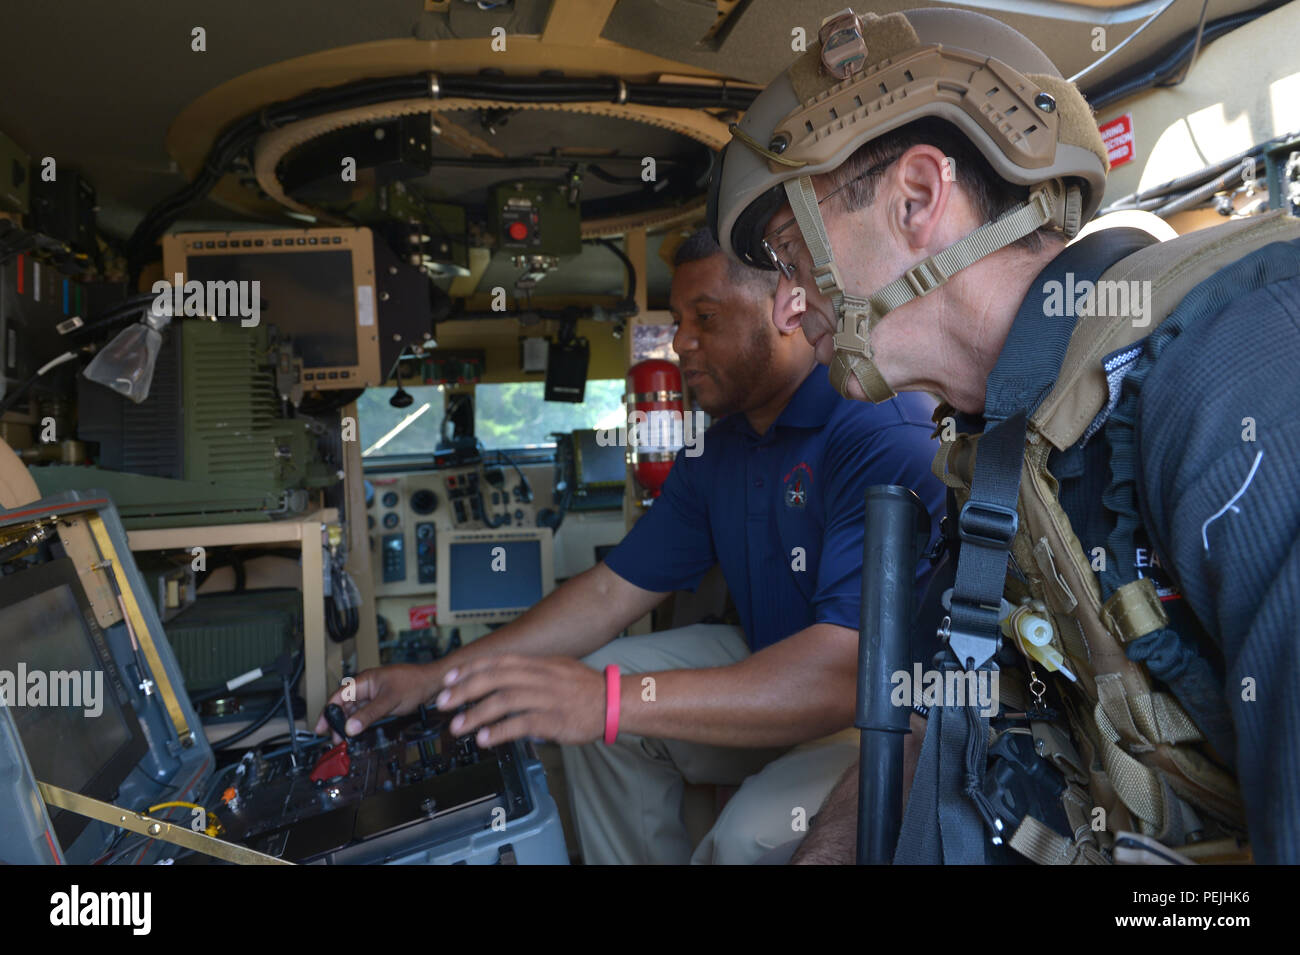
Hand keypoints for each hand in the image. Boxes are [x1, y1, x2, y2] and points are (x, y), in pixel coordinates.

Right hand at [314, 663, 444, 739]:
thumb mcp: (389, 701)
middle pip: (343, 704)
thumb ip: (369, 714)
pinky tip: (356, 731)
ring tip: (343, 738)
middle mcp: (366, 686)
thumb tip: (350, 727)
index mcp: (364, 681)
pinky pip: (364, 712)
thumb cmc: (415, 683)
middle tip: (333, 737)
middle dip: (336, 720)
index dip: (327, 712)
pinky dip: (358, 722)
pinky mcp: (380, 701)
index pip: (338, 696)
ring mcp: (373, 694)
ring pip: (354, 709)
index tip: (321, 727)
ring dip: (347, 723)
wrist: (433, 683)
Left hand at [434, 654, 604, 746]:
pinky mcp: (554, 719)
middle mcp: (540, 677)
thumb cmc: (585, 689)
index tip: (449, 680)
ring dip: (476, 714)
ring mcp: (547, 697)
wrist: (614, 702)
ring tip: (458, 727)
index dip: (470, 669)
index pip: (497, 662)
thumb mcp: (556, 669)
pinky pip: (522, 724)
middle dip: (464, 690)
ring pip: (505, 700)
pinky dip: (501, 731)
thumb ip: (529, 674)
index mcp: (538, 664)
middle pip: (495, 678)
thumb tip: (502, 684)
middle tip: (443, 703)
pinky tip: (485, 739)